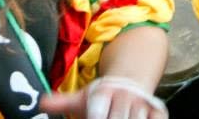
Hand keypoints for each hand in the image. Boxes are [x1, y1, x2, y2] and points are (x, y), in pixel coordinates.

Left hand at [39, 77, 167, 118]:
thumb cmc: (103, 97)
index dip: (96, 116)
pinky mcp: (158, 110)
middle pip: (118, 117)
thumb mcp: (83, 97)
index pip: (98, 110)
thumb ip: (63, 103)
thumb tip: (41, 103)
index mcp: (104, 92)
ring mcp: (142, 103)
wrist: (130, 83)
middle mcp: (124, 96)